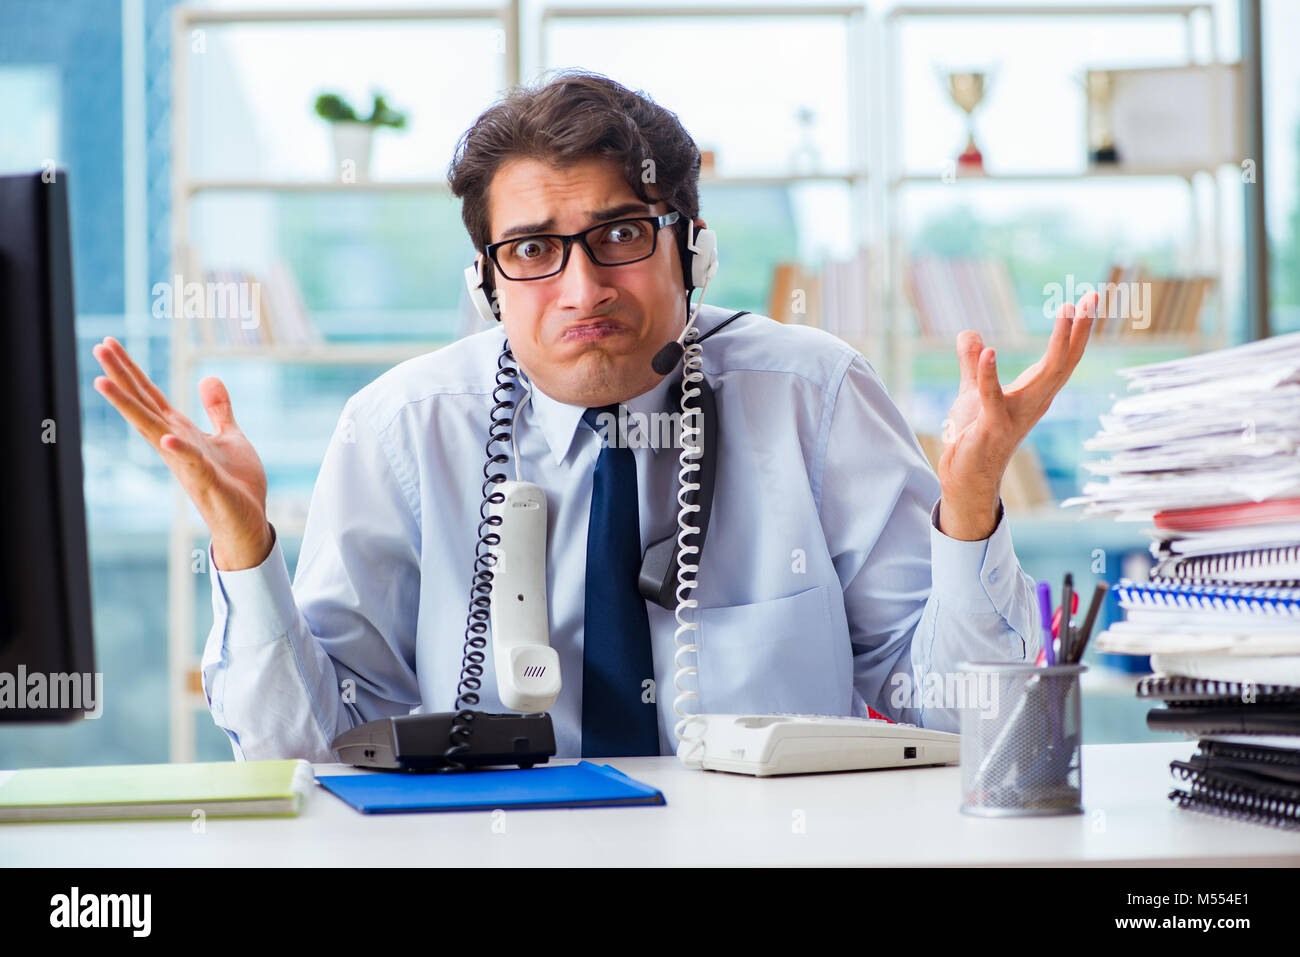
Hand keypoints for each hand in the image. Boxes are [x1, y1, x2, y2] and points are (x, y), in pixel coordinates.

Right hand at [92, 337, 272, 569]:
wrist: (248, 520)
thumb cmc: (235, 482)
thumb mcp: (229, 436)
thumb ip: (217, 409)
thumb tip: (208, 377)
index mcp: (181, 432)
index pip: (150, 396)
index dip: (131, 370)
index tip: (109, 344)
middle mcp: (176, 445)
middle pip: (143, 406)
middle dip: (121, 378)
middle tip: (98, 347)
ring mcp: (188, 463)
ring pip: (154, 432)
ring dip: (129, 408)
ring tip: (103, 382)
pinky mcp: (208, 483)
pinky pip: (192, 464)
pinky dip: (180, 450)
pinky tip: (167, 438)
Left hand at [935, 291, 1097, 539]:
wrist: (966, 478)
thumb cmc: (975, 437)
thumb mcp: (973, 392)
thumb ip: (972, 364)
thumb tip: (969, 334)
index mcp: (1034, 393)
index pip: (1062, 357)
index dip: (1076, 330)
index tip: (1089, 299)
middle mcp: (1034, 402)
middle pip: (1065, 362)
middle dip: (1080, 330)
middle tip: (1091, 298)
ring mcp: (1016, 415)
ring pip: (1046, 376)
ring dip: (1057, 342)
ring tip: (1066, 310)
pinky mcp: (991, 426)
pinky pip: (992, 397)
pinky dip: (989, 374)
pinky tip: (990, 351)